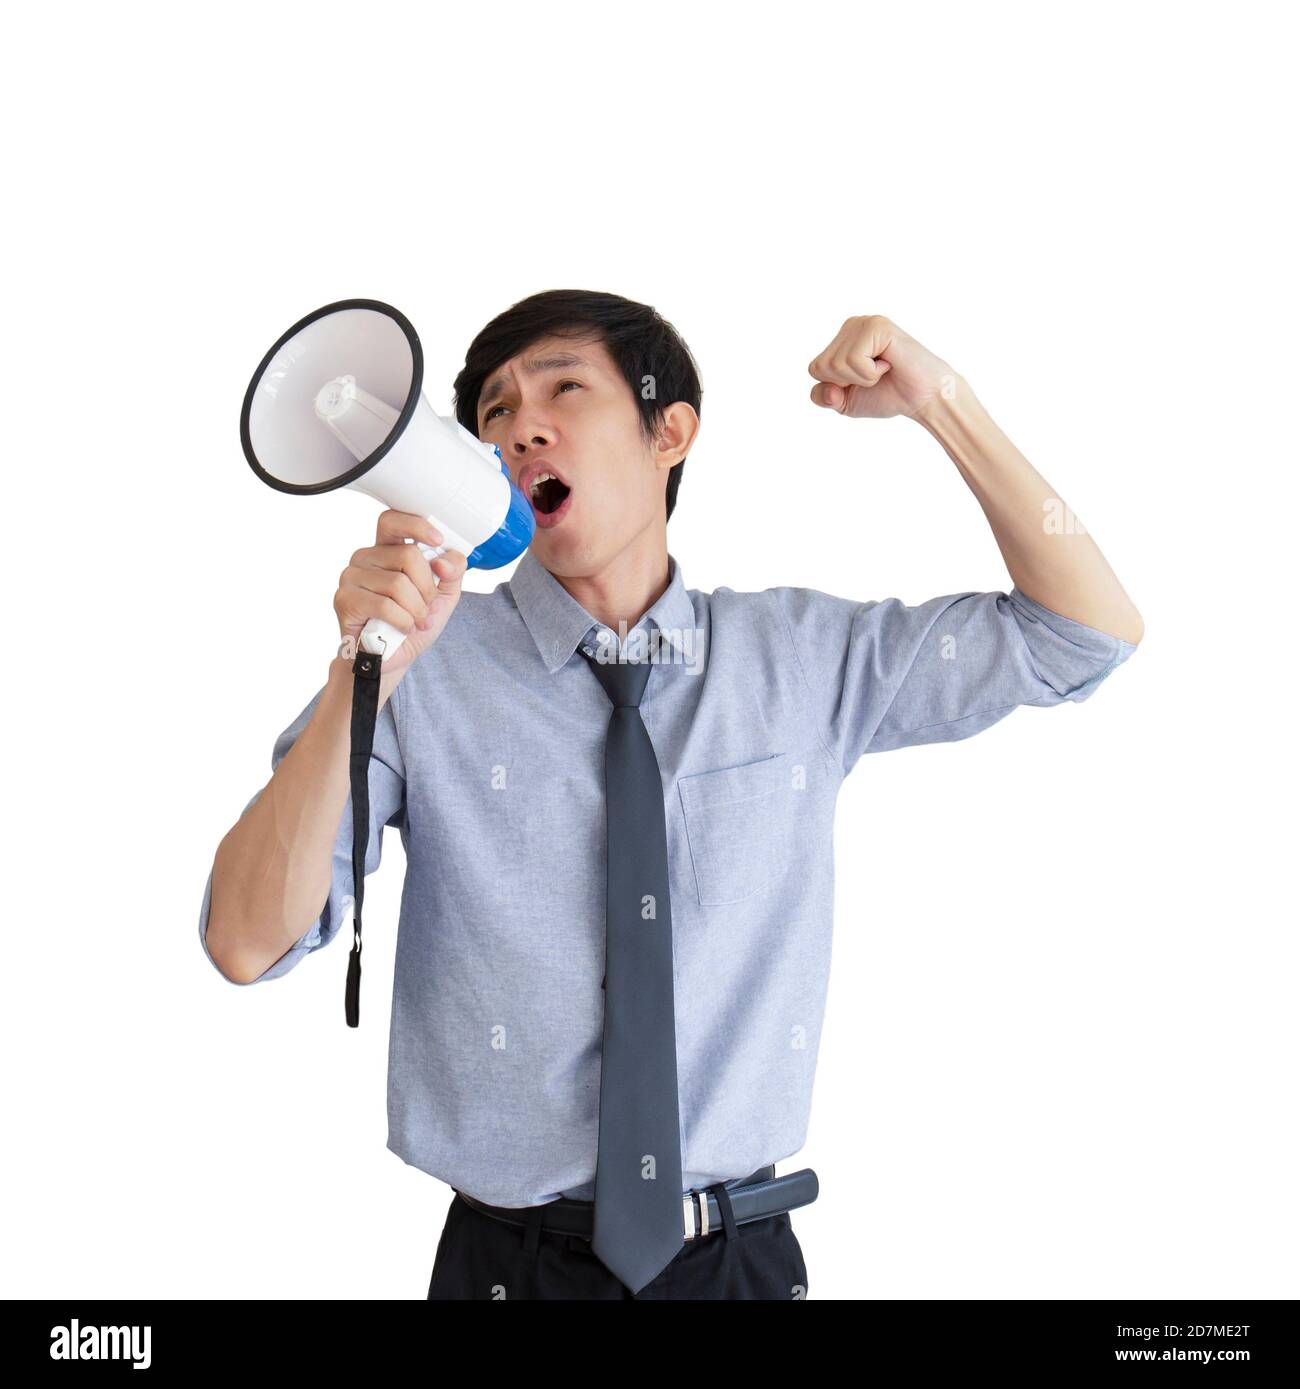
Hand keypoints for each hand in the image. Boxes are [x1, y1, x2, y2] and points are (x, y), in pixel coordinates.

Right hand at [332, 509, 467, 681]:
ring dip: (416, 609)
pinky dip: (402, 621)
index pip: (393, 521)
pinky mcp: (345, 599)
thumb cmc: (412, 623)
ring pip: (398, 583)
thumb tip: (444, 561)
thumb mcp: (443, 596)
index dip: (416, 526)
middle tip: (427, 608)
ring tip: (414, 621)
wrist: (392, 658)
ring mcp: (351, 577)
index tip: (437, 540)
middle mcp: (366, 558)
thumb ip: (453, 571)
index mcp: (387, 549)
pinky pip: (384, 605)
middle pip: (408, 556)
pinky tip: (402, 628)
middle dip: (427, 588)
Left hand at [808, 315, 956, 420]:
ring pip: (835, 365)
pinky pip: (853, 360)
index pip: (815, 369)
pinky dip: (871, 373)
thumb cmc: (888, 395)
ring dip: (863, 378)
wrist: (922, 398)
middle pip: (821, 367)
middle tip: (876, 375)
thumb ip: (823, 396)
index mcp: (841, 340)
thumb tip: (828, 388)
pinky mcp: (876, 325)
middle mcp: (850, 326)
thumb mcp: (845, 402)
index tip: (864, 382)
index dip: (837, 387)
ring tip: (884, 368)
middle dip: (848, 383)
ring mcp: (863, 323)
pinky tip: (889, 363)